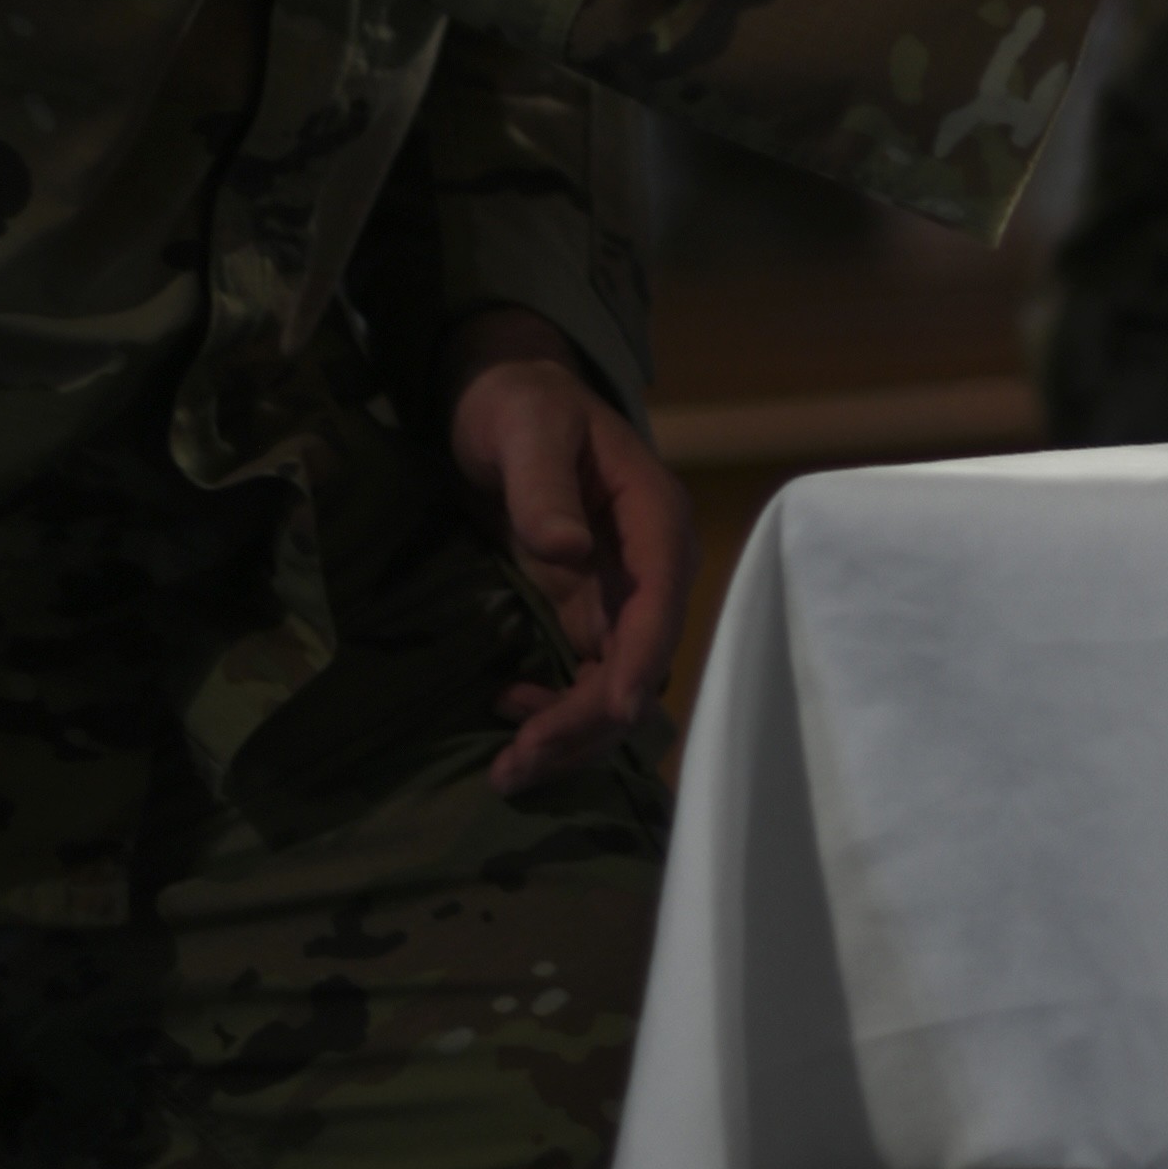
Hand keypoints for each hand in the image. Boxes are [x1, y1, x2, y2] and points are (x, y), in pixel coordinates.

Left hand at [439, 309, 696, 790]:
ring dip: (573, 732)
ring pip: (616, 684)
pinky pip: (588, 678)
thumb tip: (567, 551)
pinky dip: (556, 710)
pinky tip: (510, 709)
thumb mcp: (527, 428)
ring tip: (510, 768)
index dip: (639, 659)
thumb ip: (544, 487)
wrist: (506, 400)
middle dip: (590, 719)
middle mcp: (651, 566)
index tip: (611, 711)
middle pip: (641, 660)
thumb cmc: (520, 404)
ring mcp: (621, 596)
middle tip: (521, 761)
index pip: (661, 599)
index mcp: (654, 517)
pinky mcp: (589, 613)